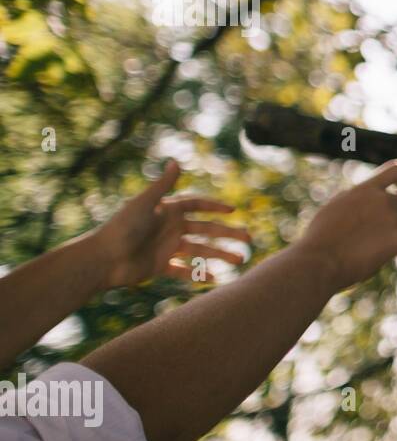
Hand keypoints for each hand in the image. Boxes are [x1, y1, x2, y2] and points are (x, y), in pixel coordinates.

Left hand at [91, 160, 250, 288]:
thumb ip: (162, 184)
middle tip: (249, 239)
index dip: (215, 207)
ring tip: (240, 260)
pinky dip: (198, 274)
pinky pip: (184, 270)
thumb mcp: (145, 203)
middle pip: (206, 230)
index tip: (233, 211)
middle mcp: (170, 228)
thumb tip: (175, 161)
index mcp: (168, 211)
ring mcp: (166, 248)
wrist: (103, 258)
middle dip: (228, 234)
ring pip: (200, 251)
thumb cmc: (122, 227)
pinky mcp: (160, 266)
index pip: (197, 205)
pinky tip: (215, 278)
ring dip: (220, 255)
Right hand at [295, 159, 396, 290]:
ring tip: (393, 245)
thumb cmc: (321, 238)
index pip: (396, 169)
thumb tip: (369, 197)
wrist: (319, 260)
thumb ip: (357, 199)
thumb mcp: (336, 206)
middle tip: (391, 228)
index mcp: (366, 189)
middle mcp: (382, 200)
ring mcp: (392, 220)